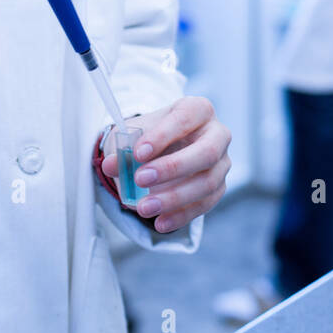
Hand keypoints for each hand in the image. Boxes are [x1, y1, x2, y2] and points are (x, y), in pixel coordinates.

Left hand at [101, 97, 231, 232]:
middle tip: (140, 179)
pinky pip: (205, 204)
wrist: (161, 150)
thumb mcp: (133, 136)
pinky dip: (181, 215)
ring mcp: (222, 162)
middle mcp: (217, 134)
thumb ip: (123, 148)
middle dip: (173, 168)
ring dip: (174, 198)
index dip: (162, 135)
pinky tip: (160, 222)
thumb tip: (111, 164)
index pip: (185, 118)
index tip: (138, 153)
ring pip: (207, 183)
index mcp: (197, 110)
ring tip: (144, 207)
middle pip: (206, 152)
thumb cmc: (150, 137)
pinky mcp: (219, 187)